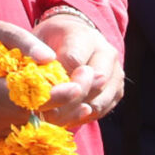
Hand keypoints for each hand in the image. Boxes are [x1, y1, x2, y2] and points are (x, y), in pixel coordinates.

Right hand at [0, 14, 102, 137]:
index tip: (81, 81)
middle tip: (89, 80)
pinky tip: (60, 102)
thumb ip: (20, 39)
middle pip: (40, 116)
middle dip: (69, 100)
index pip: (33, 99)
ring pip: (35, 126)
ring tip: (80, 89)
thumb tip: (49, 57)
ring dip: (60, 110)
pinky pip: (23, 128)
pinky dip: (43, 116)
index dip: (61, 94)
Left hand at [33, 9, 123, 126]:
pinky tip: (65, 117)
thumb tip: (41, 84)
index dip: (57, 80)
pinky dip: (83, 117)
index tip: (40, 93)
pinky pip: (102, 111)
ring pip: (98, 102)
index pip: (74, 61)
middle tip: (45, 111)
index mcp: (85, 36)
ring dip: (75, 113)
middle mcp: (107, 53)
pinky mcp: (118, 90)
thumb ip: (37, 59)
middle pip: (92, 84)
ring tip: (54, 118)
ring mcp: (116, 73)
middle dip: (68, 100)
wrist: (72, 38)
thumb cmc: (49, 40)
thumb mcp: (37, 40)